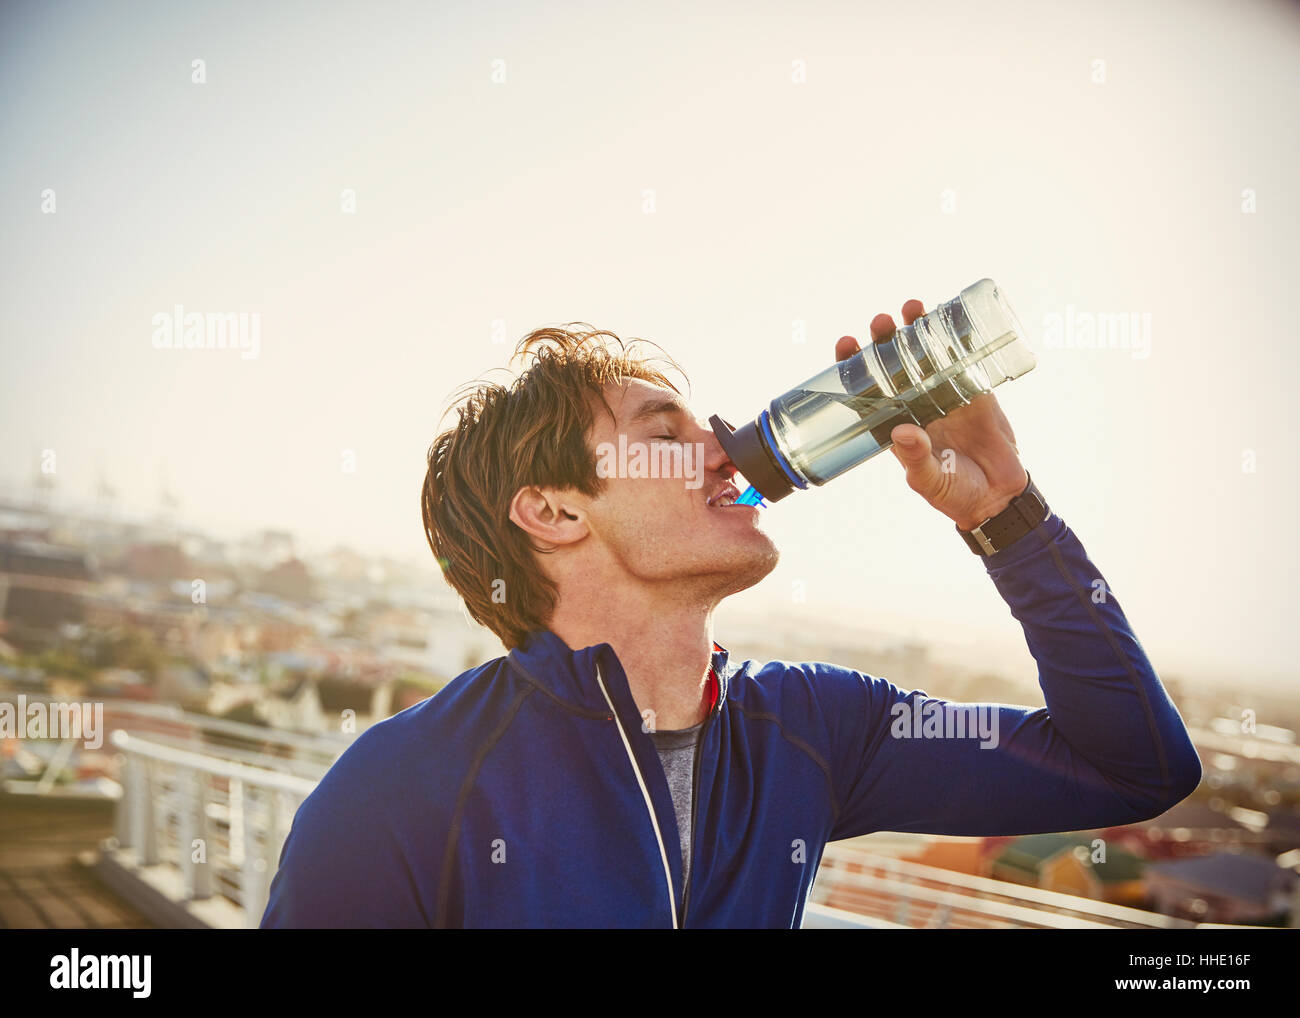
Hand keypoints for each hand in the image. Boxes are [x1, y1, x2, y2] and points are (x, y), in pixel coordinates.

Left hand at [834, 299, 1028, 531]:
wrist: (997, 496)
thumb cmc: (954, 494)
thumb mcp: (928, 481)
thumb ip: (915, 459)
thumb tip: (902, 431)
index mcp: (893, 425)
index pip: (866, 390)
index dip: (853, 367)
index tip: (845, 343)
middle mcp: (914, 405)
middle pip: (892, 366)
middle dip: (883, 341)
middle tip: (880, 322)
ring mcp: (943, 395)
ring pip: (924, 356)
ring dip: (916, 330)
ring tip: (911, 307)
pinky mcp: (974, 391)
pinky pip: (962, 359)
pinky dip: (956, 337)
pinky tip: (950, 314)